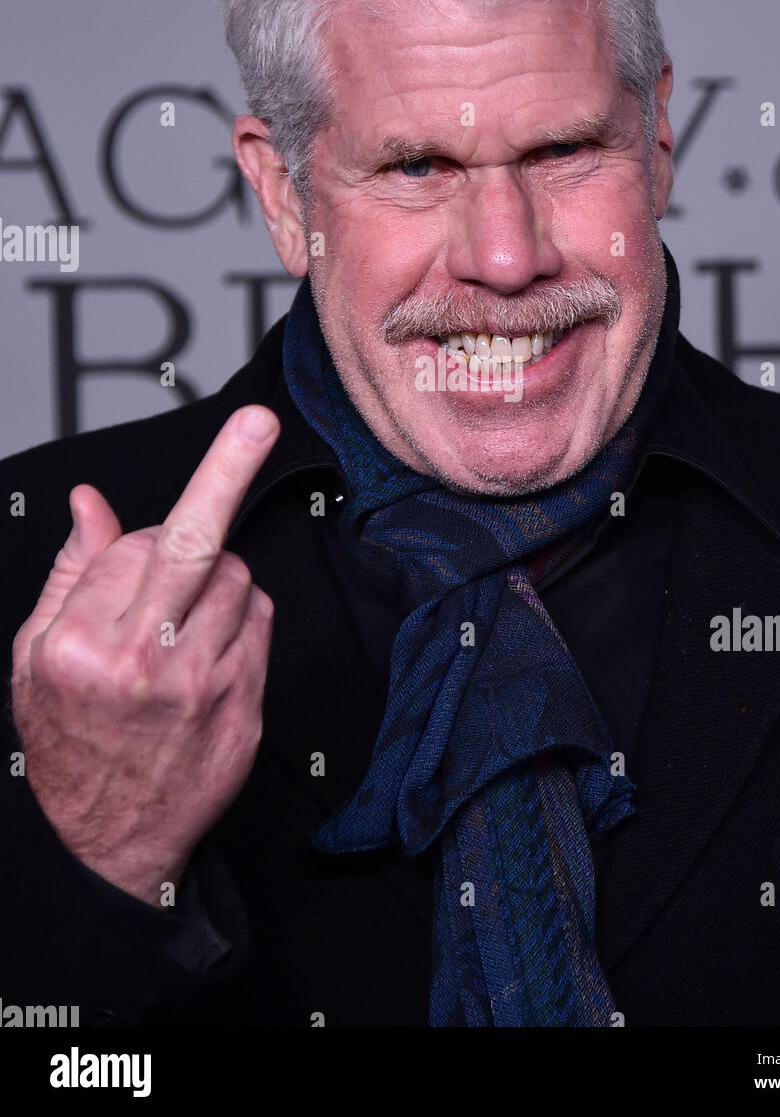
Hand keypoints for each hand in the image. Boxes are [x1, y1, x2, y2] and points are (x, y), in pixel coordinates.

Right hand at [11, 405, 280, 905]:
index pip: (136, 542)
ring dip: (218, 572)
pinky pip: (259, 621)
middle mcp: (142, 661)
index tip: (237, 433)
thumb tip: (90, 503)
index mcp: (80, 644)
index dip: (153, 522)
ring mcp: (199, 686)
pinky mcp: (242, 705)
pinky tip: (208, 643)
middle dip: (228, 473)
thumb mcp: (35, 657)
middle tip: (257, 423)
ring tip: (182, 613)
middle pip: (197, 545)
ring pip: (236, 578)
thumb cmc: (69, 742)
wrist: (107, 841)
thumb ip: (71, 572)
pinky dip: (240, 612)